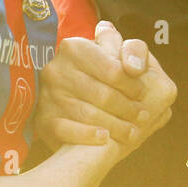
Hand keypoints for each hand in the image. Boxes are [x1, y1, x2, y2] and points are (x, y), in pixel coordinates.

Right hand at [36, 21, 175, 152]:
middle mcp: (57, 70)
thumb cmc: (98, 69)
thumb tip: (135, 67)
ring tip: (133, 132)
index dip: (133, 85)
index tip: (144, 94)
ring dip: (116, 126)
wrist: (65, 90)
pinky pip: (66, 130)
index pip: (113, 69)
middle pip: (103, 95)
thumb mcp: (114, 51)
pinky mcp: (43, 120)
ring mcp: (48, 96)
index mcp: (75, 48)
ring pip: (89, 114)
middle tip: (144, 117)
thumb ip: (133, 50)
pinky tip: (105, 139)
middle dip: (128, 108)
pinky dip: (88, 135)